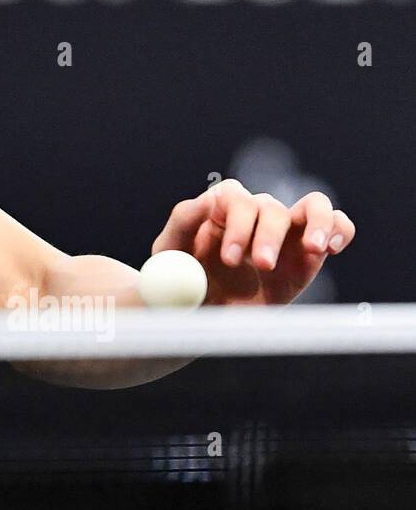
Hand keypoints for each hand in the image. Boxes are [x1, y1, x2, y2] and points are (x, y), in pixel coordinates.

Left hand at [151, 178, 355, 304]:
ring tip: (313, 247)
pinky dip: (339, 229)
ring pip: (312, 206)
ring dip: (315, 223)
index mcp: (220, 207)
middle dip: (266, 236)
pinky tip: (332, 247)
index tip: (231, 257)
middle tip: (261, 265)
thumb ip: (183, 221)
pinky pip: (337, 225)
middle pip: (270, 207)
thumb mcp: (169, 251)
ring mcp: (284, 229)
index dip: (237, 223)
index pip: (235, 197)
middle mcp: (255, 212)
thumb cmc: (180, 277)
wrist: (201, 313)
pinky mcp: (309, 251)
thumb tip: (206, 199)